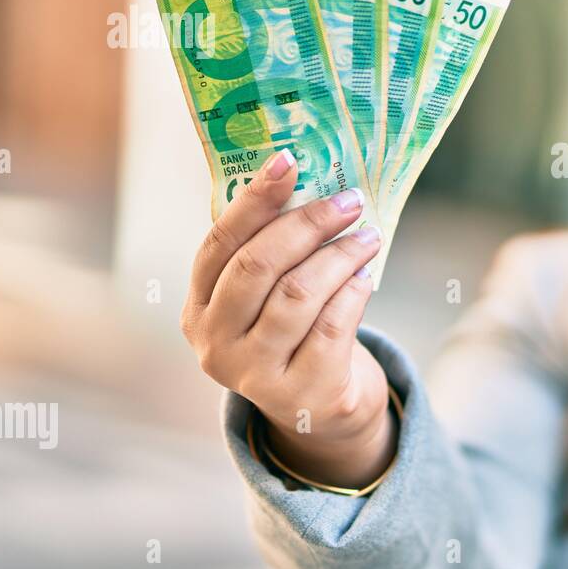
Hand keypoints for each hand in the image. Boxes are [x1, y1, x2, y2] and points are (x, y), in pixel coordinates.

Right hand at [180, 149, 395, 487]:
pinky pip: (331, 328)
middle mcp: (215, 345)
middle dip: (307, 224)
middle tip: (349, 201)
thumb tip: (312, 179)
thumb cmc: (294, 333)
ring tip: (369, 236)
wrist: (320, 408)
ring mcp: (254, 375)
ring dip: (339, 256)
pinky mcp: (301, 394)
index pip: (219, 243)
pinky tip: (367, 275)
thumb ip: (273, 252)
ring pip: (297, 295)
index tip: (289, 160)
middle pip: (258, 266)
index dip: (254, 199)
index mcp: (198, 309)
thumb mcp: (267, 298)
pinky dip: (353, 293)